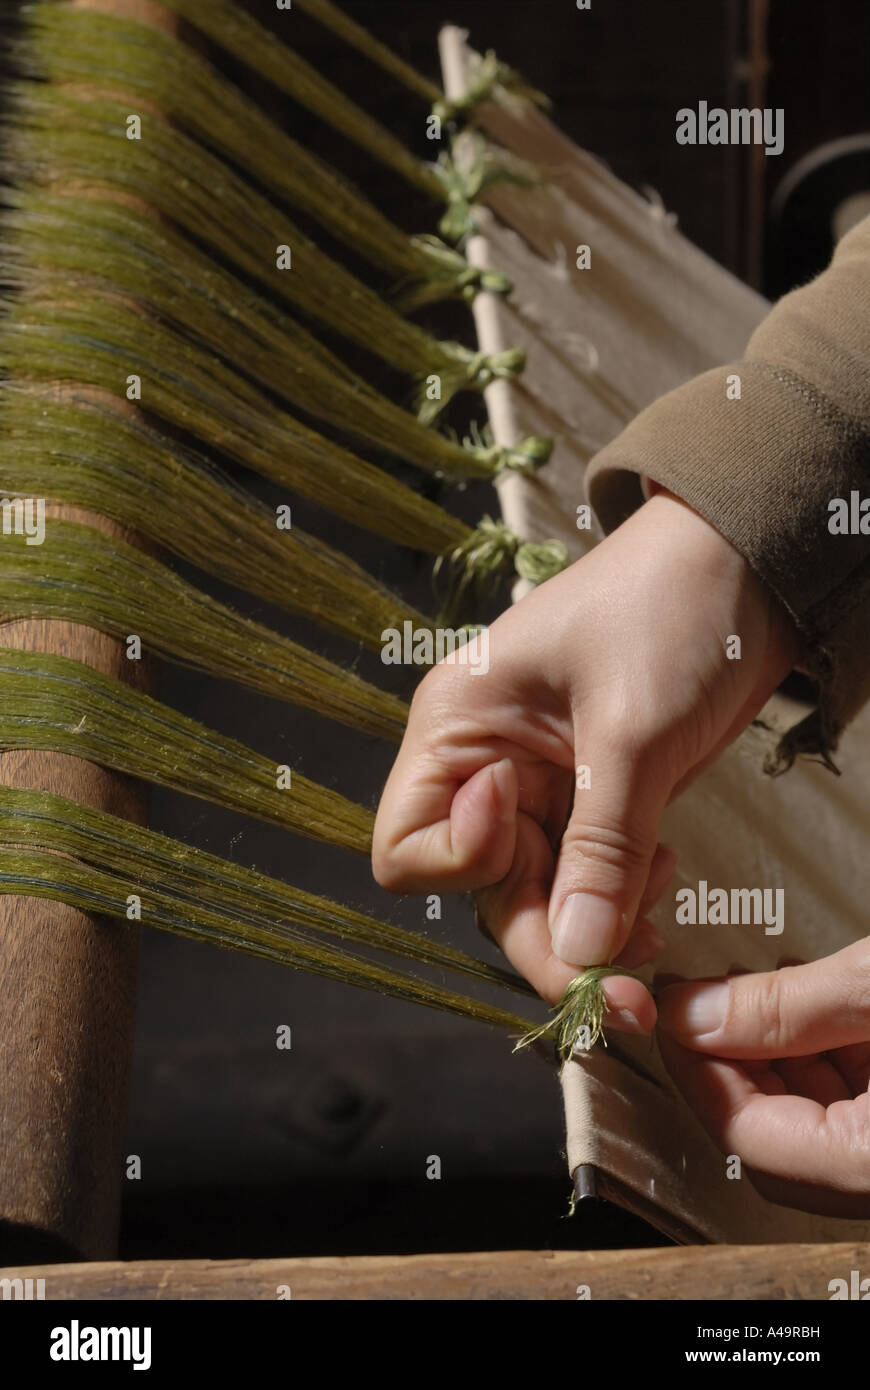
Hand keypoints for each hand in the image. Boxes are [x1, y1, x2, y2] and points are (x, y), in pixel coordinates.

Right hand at [372, 491, 798, 1029]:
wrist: (746, 565)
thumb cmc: (668, 610)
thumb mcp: (630, 730)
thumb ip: (601, 847)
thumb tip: (579, 954)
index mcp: (457, 728)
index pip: (408, 848)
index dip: (463, 864)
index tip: (531, 830)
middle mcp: (484, 767)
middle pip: (483, 890)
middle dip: (547, 937)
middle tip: (618, 990)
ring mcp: (539, 788)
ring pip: (540, 898)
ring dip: (590, 931)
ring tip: (652, 936)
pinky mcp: (593, 799)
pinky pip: (587, 880)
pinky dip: (619, 903)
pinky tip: (662, 887)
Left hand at [657, 945, 869, 1215]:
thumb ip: (782, 1008)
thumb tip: (691, 1015)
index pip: (747, 1137)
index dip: (697, 1069)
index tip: (672, 1013)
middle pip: (778, 1140)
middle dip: (733, 1063)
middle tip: (704, 1001)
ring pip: (816, 1127)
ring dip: (777, 1058)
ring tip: (756, 991)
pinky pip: (856, 1115)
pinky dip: (826, 1063)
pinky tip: (815, 1008)